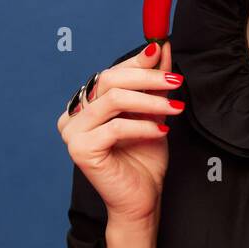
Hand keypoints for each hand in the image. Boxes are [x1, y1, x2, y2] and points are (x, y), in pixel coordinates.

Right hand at [56, 41, 182, 227]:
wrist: (141, 199)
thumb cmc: (144, 159)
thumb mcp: (153, 113)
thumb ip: (152, 83)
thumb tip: (160, 47)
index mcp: (86, 104)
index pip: (110, 72)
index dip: (136, 60)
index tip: (161, 49)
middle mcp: (73, 115)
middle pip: (109, 79)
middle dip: (147, 77)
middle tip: (175, 79)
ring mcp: (72, 132)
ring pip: (114, 99)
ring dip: (150, 100)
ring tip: (176, 108)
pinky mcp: (80, 150)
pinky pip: (116, 127)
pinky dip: (143, 126)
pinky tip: (162, 131)